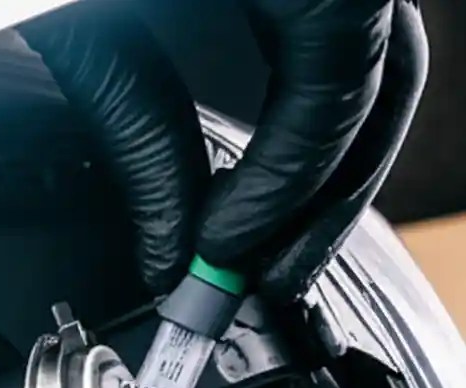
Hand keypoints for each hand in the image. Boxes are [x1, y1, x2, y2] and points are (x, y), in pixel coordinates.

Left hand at [19, 0, 427, 302]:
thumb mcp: (82, 12)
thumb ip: (135, 127)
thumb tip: (170, 241)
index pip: (338, 90)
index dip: (287, 190)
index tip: (225, 258)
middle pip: (382, 91)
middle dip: (328, 203)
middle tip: (269, 283)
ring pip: (376, 68)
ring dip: (331, 168)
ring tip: (278, 245)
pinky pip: (337, 38)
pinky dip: (309, 109)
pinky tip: (268, 161)